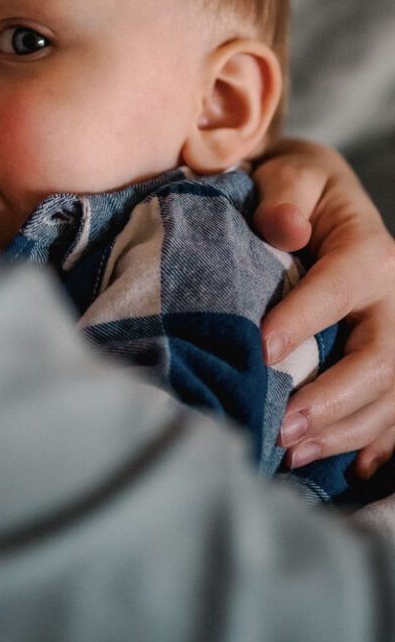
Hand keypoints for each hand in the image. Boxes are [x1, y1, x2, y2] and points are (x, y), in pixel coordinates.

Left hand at [252, 139, 394, 477]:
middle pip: (380, 359)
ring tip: (293, 453)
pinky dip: (379, 441)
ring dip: (346, 430)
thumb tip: (283, 228)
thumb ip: (283, 196)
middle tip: (281, 429)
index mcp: (369, 251)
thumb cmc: (297, 189)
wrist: (323, 198)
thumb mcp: (289, 173)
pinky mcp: (393, 355)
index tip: (260, 355)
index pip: (338, 290)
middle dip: (332, 400)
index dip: (302, 323)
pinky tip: (353, 468)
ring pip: (390, 393)